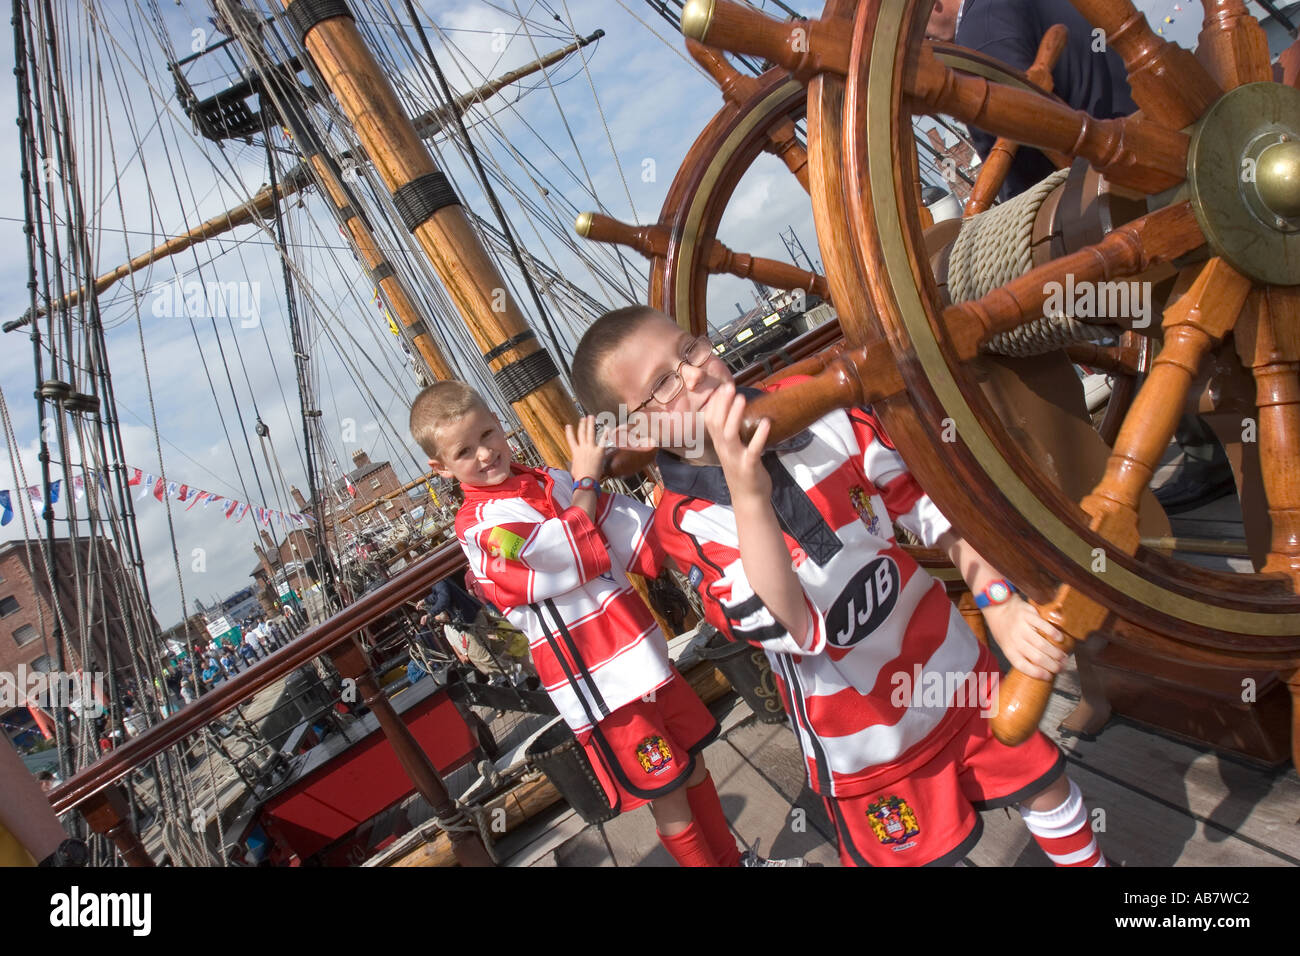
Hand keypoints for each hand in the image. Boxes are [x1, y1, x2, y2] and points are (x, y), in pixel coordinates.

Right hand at [565, 415, 605, 481]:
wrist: (586, 479)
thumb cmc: (579, 477)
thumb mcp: (574, 468)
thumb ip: (575, 463)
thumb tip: (574, 463)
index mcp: (575, 452)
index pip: (571, 439)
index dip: (569, 432)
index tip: (568, 426)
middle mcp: (582, 448)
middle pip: (582, 433)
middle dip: (582, 425)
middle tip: (583, 418)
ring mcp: (591, 448)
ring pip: (590, 433)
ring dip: (591, 424)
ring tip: (592, 417)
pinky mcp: (599, 451)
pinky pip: (603, 440)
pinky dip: (605, 434)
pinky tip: (607, 427)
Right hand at [703, 381, 770, 499]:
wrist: (749, 500)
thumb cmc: (742, 472)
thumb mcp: (732, 451)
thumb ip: (731, 433)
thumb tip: (735, 412)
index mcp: (720, 445)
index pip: (710, 421)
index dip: (714, 403)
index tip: (721, 386)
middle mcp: (724, 450)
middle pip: (717, 424)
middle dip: (722, 404)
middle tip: (728, 385)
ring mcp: (735, 459)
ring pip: (729, 435)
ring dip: (734, 415)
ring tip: (741, 398)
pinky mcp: (749, 467)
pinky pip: (753, 450)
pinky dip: (759, 436)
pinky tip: (765, 422)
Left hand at [982, 595, 1068, 680]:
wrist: (997, 607)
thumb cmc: (1004, 629)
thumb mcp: (1006, 644)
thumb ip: (1020, 655)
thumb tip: (1041, 668)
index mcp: (1008, 650)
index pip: (1023, 666)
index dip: (1038, 673)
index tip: (1049, 677)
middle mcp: (1014, 640)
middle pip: (1037, 657)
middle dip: (1053, 665)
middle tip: (1062, 667)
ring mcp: (1021, 627)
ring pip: (1042, 644)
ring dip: (1056, 652)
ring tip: (1064, 656)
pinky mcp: (1027, 615)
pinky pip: (1043, 625)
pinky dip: (1053, 633)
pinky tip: (1060, 639)